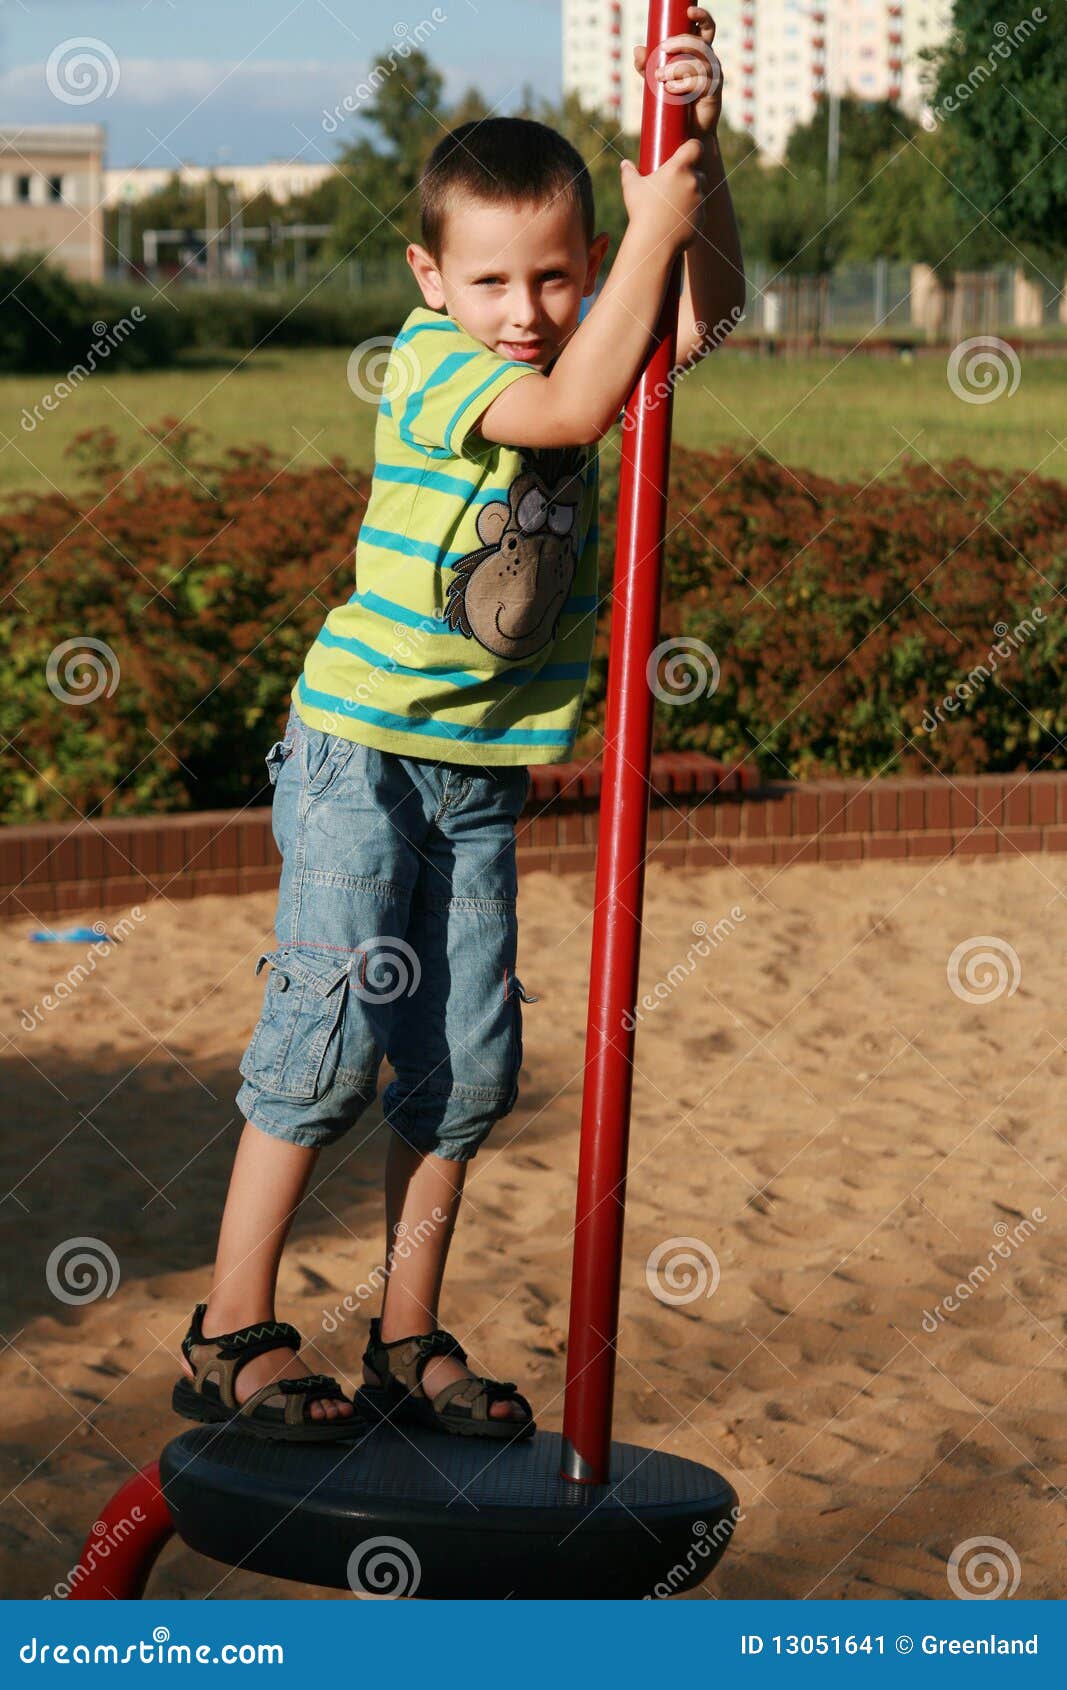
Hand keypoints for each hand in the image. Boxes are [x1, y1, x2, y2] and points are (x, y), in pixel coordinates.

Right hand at [620, 136, 706, 251]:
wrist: (653, 242)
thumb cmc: (641, 212)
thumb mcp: (632, 189)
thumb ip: (629, 173)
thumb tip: (625, 164)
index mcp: (678, 169)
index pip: (695, 147)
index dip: (692, 148)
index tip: (687, 152)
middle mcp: (693, 182)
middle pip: (699, 173)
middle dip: (691, 177)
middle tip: (676, 185)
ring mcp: (700, 201)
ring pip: (701, 193)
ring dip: (693, 195)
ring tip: (675, 205)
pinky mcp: (702, 218)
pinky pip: (700, 212)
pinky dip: (692, 214)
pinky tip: (679, 220)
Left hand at [633, 6, 723, 141]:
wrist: (687, 133)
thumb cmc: (674, 104)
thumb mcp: (657, 82)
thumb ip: (647, 66)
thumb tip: (638, 49)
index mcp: (699, 52)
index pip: (706, 28)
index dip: (701, 16)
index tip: (689, 11)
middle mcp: (709, 61)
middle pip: (698, 42)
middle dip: (679, 43)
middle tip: (661, 50)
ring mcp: (713, 76)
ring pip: (697, 63)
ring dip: (676, 68)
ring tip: (660, 78)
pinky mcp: (713, 93)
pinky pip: (699, 82)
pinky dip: (682, 85)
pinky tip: (670, 89)